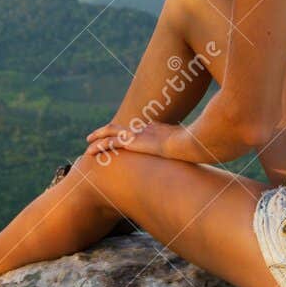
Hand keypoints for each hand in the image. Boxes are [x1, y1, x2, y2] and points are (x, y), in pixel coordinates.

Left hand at [82, 120, 205, 162]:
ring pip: (110, 133)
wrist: (187, 144)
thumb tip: (198, 158)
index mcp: (155, 129)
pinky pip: (109, 144)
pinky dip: (98, 147)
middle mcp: (142, 129)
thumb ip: (188, 151)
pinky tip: (89, 151)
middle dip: (106, 132)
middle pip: (119, 128)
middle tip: (95, 136)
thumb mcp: (190, 149)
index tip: (119, 139)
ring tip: (88, 144)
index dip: (125, 134)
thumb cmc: (192, 148)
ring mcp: (136, 135)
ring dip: (97, 138)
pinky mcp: (131, 143)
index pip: (136, 130)